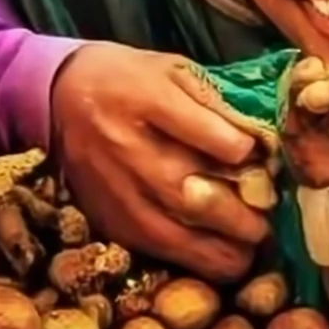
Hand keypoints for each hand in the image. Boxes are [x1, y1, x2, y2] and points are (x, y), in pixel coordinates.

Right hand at [50, 42, 273, 280]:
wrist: (60, 95)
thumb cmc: (129, 76)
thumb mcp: (174, 69)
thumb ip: (216, 100)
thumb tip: (261, 139)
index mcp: (148, 98)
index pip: (207, 133)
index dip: (244, 149)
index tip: (264, 155)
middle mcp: (129, 147)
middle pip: (192, 192)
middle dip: (240, 213)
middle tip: (268, 215)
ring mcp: (115, 188)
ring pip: (174, 232)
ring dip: (221, 248)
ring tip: (252, 247)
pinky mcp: (106, 216)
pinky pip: (153, 249)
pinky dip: (191, 260)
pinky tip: (220, 259)